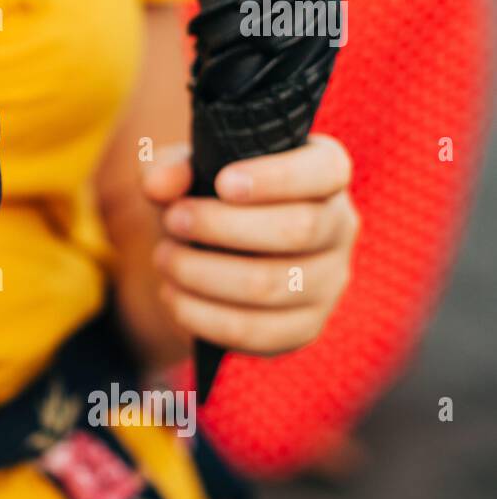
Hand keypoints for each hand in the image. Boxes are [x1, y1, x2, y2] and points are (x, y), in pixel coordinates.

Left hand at [142, 135, 358, 355]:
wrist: (211, 254)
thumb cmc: (208, 197)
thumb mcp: (186, 171)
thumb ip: (169, 167)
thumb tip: (158, 185)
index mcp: (324, 174)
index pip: (328, 170)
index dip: (278, 178)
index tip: (223, 182)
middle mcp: (339, 227)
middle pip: (297, 230)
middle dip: (221, 226)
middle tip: (173, 220)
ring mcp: (327, 282)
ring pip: (271, 285)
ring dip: (202, 273)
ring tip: (164, 258)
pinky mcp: (304, 327)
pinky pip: (257, 331)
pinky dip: (203, 316)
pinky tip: (173, 295)